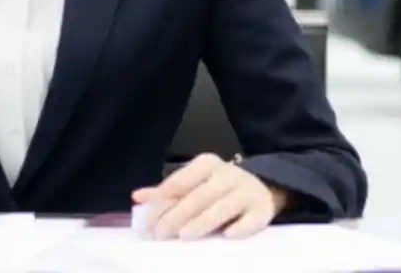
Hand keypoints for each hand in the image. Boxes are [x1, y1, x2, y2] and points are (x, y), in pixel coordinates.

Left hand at [131, 153, 287, 239]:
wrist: (262, 188)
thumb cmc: (218, 189)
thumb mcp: (193, 184)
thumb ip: (166, 192)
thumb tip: (137, 197)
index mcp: (206, 164)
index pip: (181, 181)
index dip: (163, 199)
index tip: (149, 219)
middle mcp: (227, 174)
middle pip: (199, 196)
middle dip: (177, 214)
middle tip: (161, 233)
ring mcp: (246, 191)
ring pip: (223, 206)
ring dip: (203, 221)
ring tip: (184, 235)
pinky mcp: (263, 209)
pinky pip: (252, 219)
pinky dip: (241, 227)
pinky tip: (228, 235)